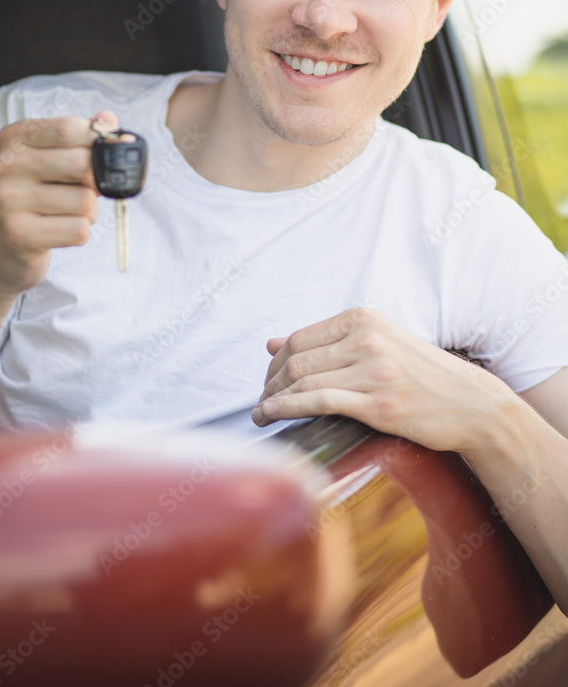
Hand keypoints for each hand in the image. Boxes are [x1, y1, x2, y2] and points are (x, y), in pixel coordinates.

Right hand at [0, 110, 118, 294]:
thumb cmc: (30, 198)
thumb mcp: (47, 159)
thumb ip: (79, 137)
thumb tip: (109, 118)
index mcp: (14, 139)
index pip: (69, 128)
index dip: (99, 140)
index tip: (108, 151)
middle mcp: (7, 166)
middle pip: (82, 163)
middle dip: (95, 180)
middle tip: (83, 189)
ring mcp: (10, 201)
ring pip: (85, 200)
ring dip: (88, 211)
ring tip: (67, 213)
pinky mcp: (21, 235)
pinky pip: (79, 230)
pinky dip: (80, 232)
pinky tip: (59, 231)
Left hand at [251, 308, 511, 454]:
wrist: (472, 404)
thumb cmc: (422, 375)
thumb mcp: (376, 344)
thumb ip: (325, 342)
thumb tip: (271, 343)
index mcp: (364, 319)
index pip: (300, 338)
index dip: (275, 362)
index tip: (268, 380)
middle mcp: (367, 339)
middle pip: (296, 359)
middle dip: (270, 383)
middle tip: (263, 401)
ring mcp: (374, 371)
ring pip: (302, 381)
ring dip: (272, 399)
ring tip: (262, 413)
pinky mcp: (379, 405)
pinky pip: (318, 402)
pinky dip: (286, 408)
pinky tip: (273, 416)